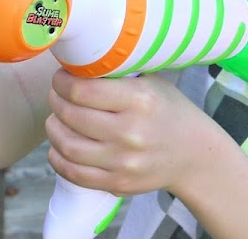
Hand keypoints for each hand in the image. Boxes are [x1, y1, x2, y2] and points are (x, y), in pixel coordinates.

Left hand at [45, 69, 220, 196]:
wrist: (194, 154)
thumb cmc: (169, 112)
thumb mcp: (152, 84)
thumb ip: (117, 75)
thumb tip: (76, 63)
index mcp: (139, 100)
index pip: (82, 90)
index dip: (62, 82)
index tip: (61, 78)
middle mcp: (131, 132)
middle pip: (71, 115)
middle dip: (56, 101)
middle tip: (57, 95)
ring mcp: (123, 161)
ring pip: (68, 146)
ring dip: (53, 129)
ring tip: (56, 119)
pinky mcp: (118, 183)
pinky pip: (75, 174)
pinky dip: (58, 159)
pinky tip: (60, 146)